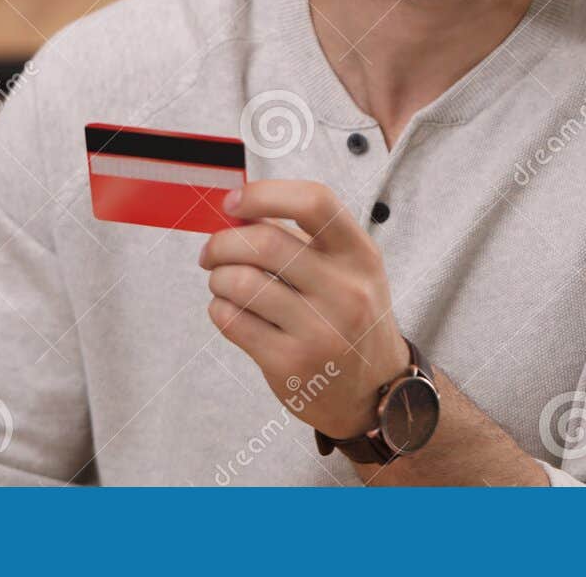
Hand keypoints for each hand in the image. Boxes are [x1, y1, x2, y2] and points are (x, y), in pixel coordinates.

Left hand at [197, 179, 409, 439]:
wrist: (374, 390)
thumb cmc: (351, 316)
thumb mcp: (350, 270)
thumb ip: (304, 239)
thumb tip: (239, 212)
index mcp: (360, 255)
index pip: (314, 202)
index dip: (263, 194)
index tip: (233, 202)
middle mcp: (345, 291)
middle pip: (265, 243)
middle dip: (222, 242)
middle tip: (211, 251)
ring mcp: (319, 331)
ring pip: (241, 282)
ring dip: (218, 277)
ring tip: (223, 282)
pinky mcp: (290, 364)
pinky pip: (232, 320)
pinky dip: (218, 308)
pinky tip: (229, 309)